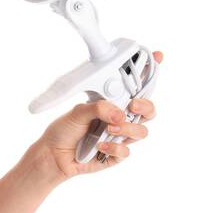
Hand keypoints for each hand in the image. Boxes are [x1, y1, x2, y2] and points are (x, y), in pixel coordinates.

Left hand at [31, 50, 162, 182]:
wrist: (53, 156)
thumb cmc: (64, 130)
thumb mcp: (77, 112)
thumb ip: (98, 107)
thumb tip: (119, 115)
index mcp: (113, 103)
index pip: (136, 86)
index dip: (149, 71)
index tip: (158, 56)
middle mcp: (120, 119)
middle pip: (149, 110)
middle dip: (146, 106)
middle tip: (133, 105)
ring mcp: (120, 137)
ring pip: (141, 131)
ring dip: (127, 129)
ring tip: (109, 129)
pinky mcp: (116, 154)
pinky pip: (126, 151)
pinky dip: (114, 148)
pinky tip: (100, 146)